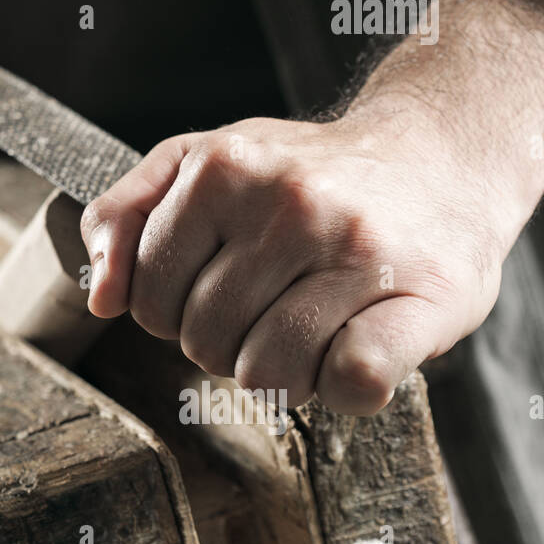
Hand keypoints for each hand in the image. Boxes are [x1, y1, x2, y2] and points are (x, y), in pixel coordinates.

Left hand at [80, 111, 514, 414]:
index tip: (212, 292)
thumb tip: (101, 297)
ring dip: (283, 373)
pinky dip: (344, 389)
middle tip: (269, 309)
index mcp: (222, 167)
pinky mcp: (423, 298)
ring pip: (267, 374)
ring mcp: (357, 249)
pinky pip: (352, 382)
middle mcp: (289, 203)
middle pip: (203, 341)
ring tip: (310, 328)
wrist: (442, 155)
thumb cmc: (309, 172)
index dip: (172, 312)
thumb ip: (128, 214)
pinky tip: (352, 348)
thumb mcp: (202, 161)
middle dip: (226, 344)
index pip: (147, 296)